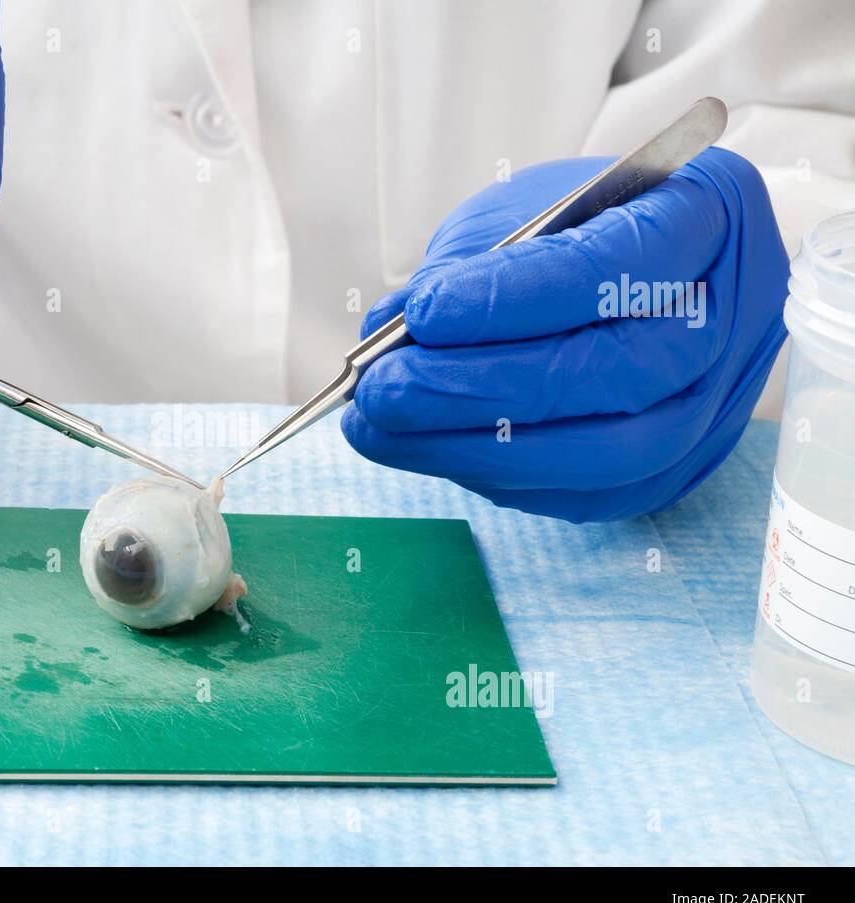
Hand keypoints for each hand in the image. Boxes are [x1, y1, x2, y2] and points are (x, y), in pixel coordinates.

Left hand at [341, 147, 789, 521]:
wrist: (660, 275)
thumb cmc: (589, 230)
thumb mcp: (530, 209)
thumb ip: (467, 265)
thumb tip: (389, 332)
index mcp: (703, 222)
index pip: (610, 271)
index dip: (510, 300)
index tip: (422, 313)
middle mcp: (722, 325)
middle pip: (612, 377)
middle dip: (479, 389)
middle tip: (383, 389)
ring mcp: (704, 409)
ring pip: (603, 455)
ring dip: (472, 449)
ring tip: (380, 429)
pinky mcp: (666, 472)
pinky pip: (580, 493)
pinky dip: (491, 475)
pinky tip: (425, 448)